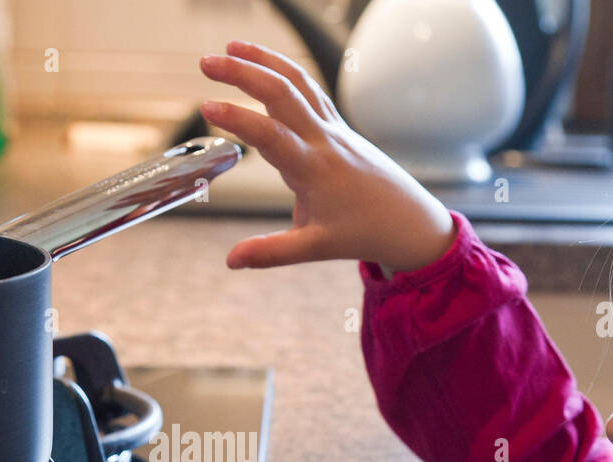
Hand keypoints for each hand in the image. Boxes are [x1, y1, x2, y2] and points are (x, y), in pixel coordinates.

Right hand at [199, 39, 455, 271]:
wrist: (407, 220)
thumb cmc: (363, 233)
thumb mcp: (315, 248)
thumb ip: (271, 252)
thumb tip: (230, 261)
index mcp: (314, 169)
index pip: (271, 135)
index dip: (238, 120)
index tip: (206, 108)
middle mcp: (324, 140)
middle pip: (282, 92)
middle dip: (243, 72)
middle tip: (205, 62)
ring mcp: (333, 128)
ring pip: (298, 82)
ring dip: (264, 60)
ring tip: (230, 48)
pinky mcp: (338, 126)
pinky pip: (310, 90)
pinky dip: (284, 71)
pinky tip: (265, 64)